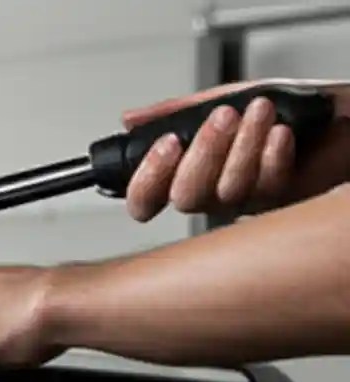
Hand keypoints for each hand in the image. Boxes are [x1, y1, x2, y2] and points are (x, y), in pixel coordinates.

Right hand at [123, 80, 349, 222]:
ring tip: (260, 111)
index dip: (147, 179)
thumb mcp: (222, 98)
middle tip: (221, 118)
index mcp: (190, 171)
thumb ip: (178, 112)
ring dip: (244, 146)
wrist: (341, 116)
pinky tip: (281, 133)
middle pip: (184, 197)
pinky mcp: (279, 202)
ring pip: (226, 192)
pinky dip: (274, 156)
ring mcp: (244, 200)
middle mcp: (212, 192)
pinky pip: (267, 188)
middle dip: (202, 153)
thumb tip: (132, 119)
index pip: (146, 199)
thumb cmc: (287, 109)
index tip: (165, 145)